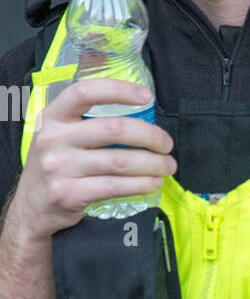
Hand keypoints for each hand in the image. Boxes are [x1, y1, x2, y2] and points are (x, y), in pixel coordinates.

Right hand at [12, 77, 175, 242]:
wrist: (32, 207)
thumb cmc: (56, 166)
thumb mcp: (59, 136)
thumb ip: (87, 122)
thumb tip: (141, 117)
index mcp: (52, 117)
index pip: (85, 92)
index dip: (119, 90)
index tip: (147, 96)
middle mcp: (53, 139)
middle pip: (114, 129)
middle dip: (151, 136)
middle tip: (167, 144)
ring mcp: (59, 167)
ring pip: (120, 161)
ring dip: (153, 163)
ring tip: (167, 166)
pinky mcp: (69, 194)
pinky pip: (115, 186)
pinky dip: (141, 184)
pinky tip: (153, 182)